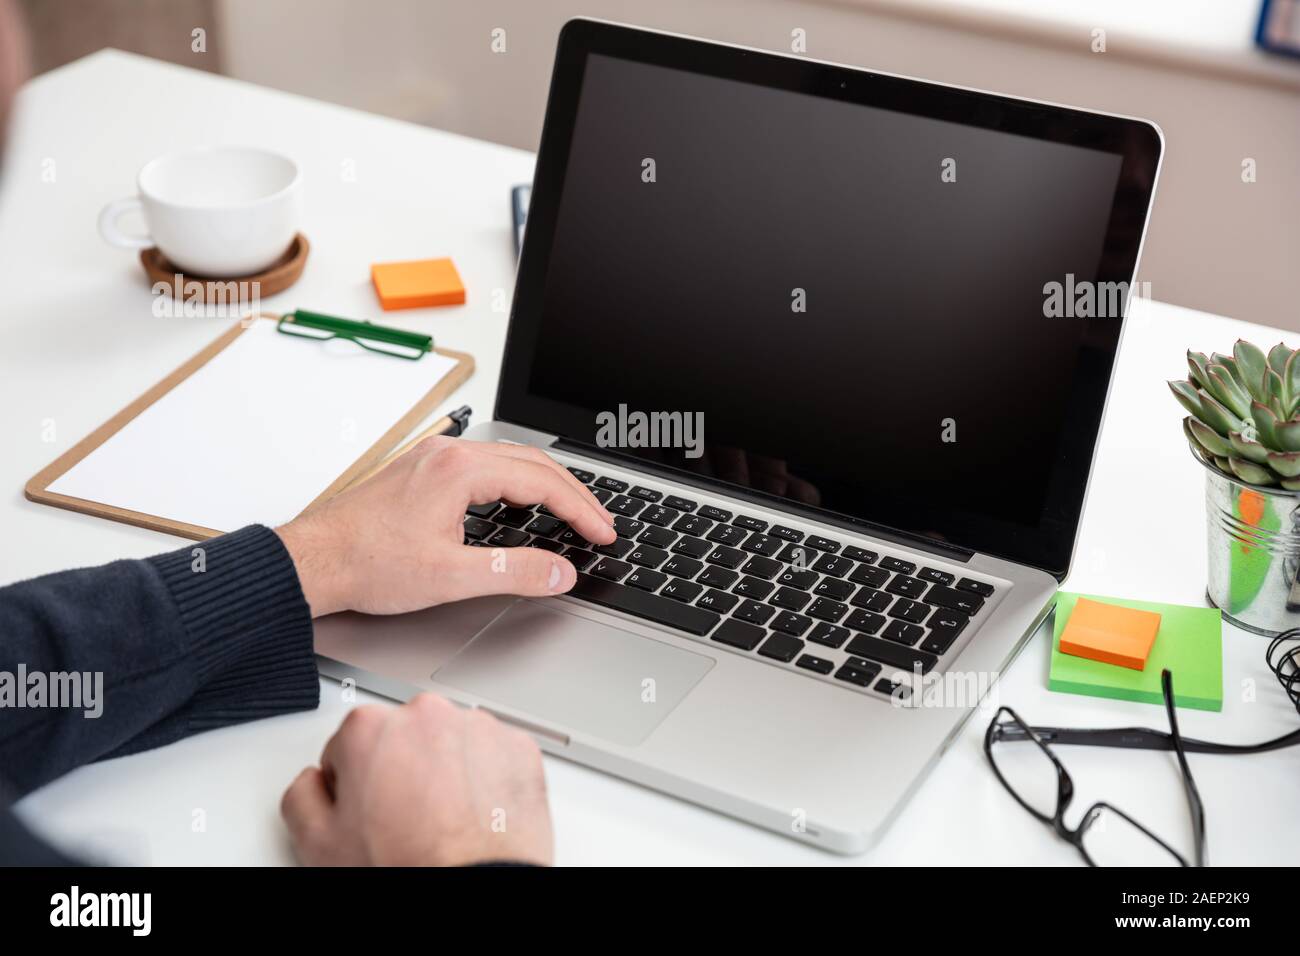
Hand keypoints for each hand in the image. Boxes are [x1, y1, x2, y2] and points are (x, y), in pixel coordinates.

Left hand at [275, 437, 615, 616]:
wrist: (311, 562)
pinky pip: (485, 464)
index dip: (581, 510)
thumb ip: (513, 571)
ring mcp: (432, 459)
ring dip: (545, 485)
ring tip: (571, 513)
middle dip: (572, 494)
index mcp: (459, 471)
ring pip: (509, 459)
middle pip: (531, 462)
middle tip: (599, 523)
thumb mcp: (450, 577)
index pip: (541, 483)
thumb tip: (560, 571)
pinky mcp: (421, 470)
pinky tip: (519, 502)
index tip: (603, 533)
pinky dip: (516, 482)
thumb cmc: (366, 565)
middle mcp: (447, 455)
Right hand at [281, 694, 552, 865]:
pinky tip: (475, 811)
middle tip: (406, 816)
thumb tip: (313, 782)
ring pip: (450, 741)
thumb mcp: (318, 842)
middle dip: (400, 768)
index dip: (355, 782)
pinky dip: (486, 776)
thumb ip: (302, 794)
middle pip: (402, 736)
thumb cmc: (409, 866)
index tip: (369, 806)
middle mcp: (425, 714)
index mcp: (369, 727)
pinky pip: (493, 754)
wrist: (474, 887)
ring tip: (444, 818)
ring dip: (445, 769)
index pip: (349, 745)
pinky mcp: (518, 745)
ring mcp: (476, 727)